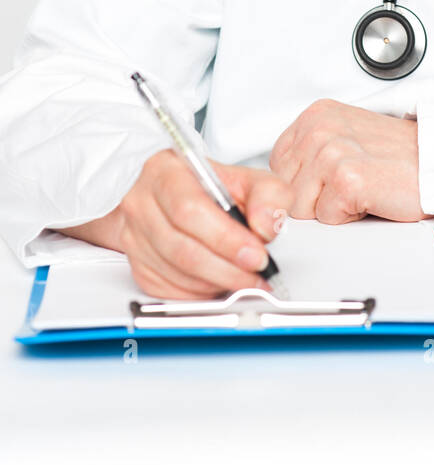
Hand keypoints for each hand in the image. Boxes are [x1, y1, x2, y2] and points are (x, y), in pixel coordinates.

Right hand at [64, 148, 295, 298]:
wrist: (179, 192)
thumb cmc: (210, 186)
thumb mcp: (248, 178)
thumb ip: (269, 195)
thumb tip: (266, 226)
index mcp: (165, 172)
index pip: (190, 210)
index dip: (226, 238)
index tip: (256, 253)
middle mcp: (142, 203)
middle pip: (182, 248)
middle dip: (227, 268)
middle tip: (256, 273)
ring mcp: (133, 236)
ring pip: (176, 273)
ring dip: (216, 282)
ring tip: (244, 279)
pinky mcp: (136, 264)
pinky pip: (168, 289)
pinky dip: (199, 292)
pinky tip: (219, 281)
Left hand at [269, 99, 430, 223]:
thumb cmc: (398, 157)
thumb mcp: (344, 139)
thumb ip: (309, 156)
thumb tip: (280, 189)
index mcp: (315, 116)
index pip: (276, 167)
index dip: (302, 185)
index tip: (329, 181)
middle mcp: (319, 128)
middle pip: (285, 190)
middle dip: (315, 199)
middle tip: (351, 184)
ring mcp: (331, 152)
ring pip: (302, 208)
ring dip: (333, 209)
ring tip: (362, 189)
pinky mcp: (346, 179)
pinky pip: (327, 219)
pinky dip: (351, 217)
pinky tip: (371, 196)